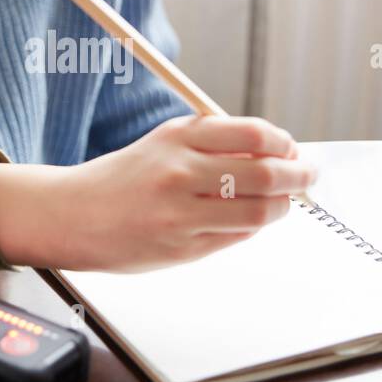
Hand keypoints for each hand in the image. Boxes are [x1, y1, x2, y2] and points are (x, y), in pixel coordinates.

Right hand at [0, 114, 318, 272]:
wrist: (73, 215)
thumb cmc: (125, 178)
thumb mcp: (166, 144)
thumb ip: (215, 145)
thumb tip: (276, 154)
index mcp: (179, 136)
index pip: (254, 134)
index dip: (284, 144)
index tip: (292, 149)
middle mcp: (182, 171)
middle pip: (266, 174)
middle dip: (299, 176)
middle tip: (308, 176)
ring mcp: (183, 213)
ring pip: (259, 212)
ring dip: (281, 207)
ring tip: (283, 203)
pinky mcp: (183, 247)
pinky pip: (236, 237)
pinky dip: (252, 228)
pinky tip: (247, 220)